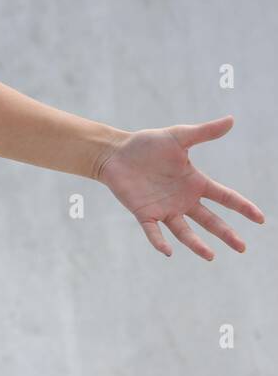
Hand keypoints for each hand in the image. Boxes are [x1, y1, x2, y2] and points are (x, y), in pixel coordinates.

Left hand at [94, 115, 264, 259]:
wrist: (116, 152)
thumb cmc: (147, 144)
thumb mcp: (178, 137)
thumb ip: (204, 132)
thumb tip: (231, 120)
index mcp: (195, 183)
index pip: (225, 197)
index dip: (243, 207)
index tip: (260, 218)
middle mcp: (183, 200)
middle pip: (210, 220)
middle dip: (226, 233)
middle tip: (242, 248)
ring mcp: (164, 208)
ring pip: (184, 231)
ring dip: (196, 244)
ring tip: (210, 256)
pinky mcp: (144, 213)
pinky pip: (153, 231)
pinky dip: (159, 241)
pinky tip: (167, 251)